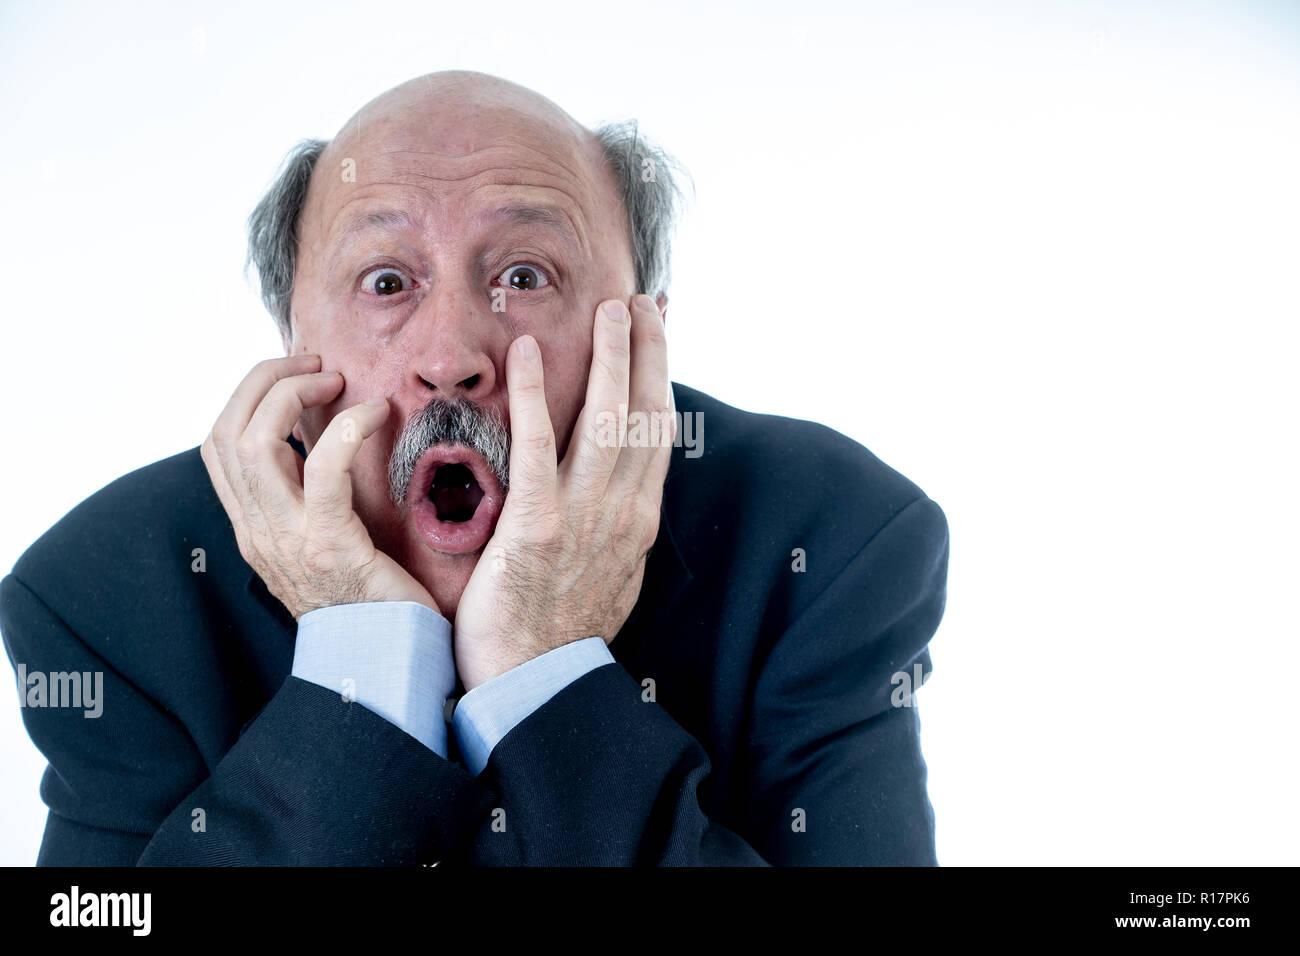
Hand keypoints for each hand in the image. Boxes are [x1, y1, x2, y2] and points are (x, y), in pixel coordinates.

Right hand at [201, 355, 439, 619]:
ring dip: (293, 393)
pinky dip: (347, 427)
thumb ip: (308, 497)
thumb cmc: (372, 598)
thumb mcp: (323, 541)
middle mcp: (258, 532)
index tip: (297, 377)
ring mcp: (288, 540)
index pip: (218, 445)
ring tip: (336, 381)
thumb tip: (313, 439)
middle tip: (316, 366)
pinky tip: (376, 414)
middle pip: (226, 432)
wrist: (390, 662)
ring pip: (254, 442)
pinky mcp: (332, 546)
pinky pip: (324, 468)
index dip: (248, 396)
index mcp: (254, 527)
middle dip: (265, 381)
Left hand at [453, 295, 672, 690]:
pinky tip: (531, 352)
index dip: (661, 377)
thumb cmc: (559, 632)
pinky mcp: (538, 525)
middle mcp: (624, 511)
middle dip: (647, 352)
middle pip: (645, 415)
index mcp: (638, 520)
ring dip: (612, 358)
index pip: (659, 433)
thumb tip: (618, 498)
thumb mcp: (607, 577)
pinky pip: (540, 446)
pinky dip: (540, 394)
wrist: (534, 684)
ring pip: (609, 420)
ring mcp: (585, 516)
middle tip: (641, 300)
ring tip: (609, 307)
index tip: (659, 332)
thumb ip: (613, 528)